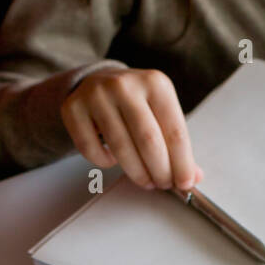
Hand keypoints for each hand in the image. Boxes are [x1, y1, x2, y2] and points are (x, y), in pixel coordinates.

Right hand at [61, 68, 203, 190]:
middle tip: (163, 184)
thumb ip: (176, 142)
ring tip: (145, 180)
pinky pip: (91, 150)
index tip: (184, 182)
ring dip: (137, 173)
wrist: (98, 81)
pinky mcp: (73, 108)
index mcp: (155, 82)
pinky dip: (105, 163)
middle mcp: (125, 85)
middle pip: (149, 141)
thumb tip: (192, 176)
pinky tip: (114, 158)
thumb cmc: (136, 102)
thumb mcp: (160, 111)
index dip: (182, 162)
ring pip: (120, 148)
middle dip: (160, 171)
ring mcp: (96, 95)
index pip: (175, 131)